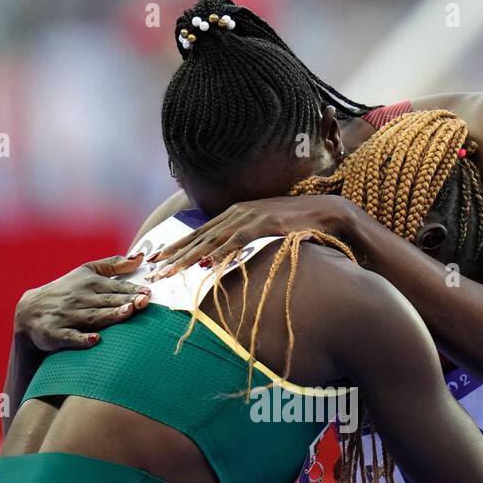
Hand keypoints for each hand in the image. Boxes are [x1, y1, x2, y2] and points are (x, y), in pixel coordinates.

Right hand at [14, 253, 150, 351]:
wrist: (29, 311)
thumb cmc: (67, 290)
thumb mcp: (86, 272)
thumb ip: (113, 265)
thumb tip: (141, 257)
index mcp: (88, 283)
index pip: (114, 287)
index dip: (131, 290)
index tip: (149, 292)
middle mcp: (78, 299)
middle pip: (106, 301)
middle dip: (125, 301)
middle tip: (144, 302)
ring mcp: (67, 316)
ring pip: (91, 317)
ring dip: (109, 316)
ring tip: (127, 312)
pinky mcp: (55, 333)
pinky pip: (70, 336)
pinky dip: (81, 339)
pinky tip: (95, 340)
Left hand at [147, 195, 354, 278]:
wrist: (329, 213)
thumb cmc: (298, 226)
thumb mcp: (265, 231)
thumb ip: (243, 240)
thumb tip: (223, 258)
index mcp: (235, 213)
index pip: (200, 231)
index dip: (177, 245)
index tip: (157, 258)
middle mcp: (238, 212)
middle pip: (200, 235)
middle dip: (175, 252)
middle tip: (153, 268)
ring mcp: (251, 216)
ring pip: (213, 238)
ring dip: (189, 255)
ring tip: (170, 270)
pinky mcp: (266, 224)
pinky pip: (238, 241)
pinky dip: (220, 252)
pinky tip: (205, 263)